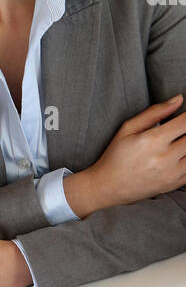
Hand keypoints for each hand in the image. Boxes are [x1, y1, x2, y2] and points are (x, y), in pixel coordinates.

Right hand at [65, 95, 185, 215]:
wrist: (109, 187)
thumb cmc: (116, 156)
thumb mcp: (128, 128)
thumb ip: (155, 112)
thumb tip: (178, 99)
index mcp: (153, 140)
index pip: (185, 122)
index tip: (185, 114)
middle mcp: (165, 157)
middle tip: (180, 129)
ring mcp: (172, 173)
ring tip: (179, 140)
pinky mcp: (175, 184)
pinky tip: (180, 153)